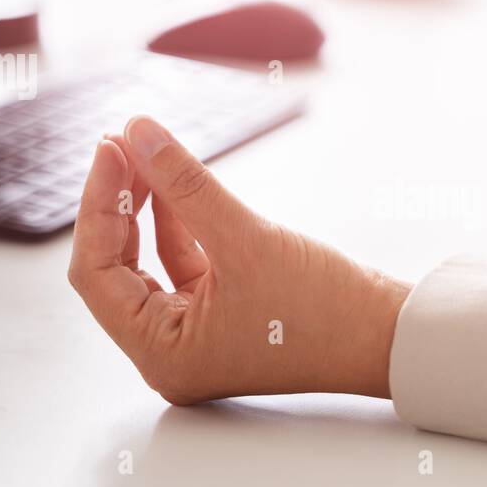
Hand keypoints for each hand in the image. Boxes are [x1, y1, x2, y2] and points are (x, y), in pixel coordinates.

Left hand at [68, 117, 410, 403]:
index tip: (110, 148)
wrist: (389, 336)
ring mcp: (197, 337)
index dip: (98, 206)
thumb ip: (184, 183)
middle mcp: (171, 353)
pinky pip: (184, 265)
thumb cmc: (325, 309)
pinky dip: (178, 224)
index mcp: (162, 355)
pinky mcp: (223, 318)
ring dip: (147, 207)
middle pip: (116, 268)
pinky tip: (174, 183)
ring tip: (143, 150)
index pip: (97, 274)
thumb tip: (137, 131)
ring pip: (149, 262)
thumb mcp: (246, 238)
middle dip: (118, 204)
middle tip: (121, 141)